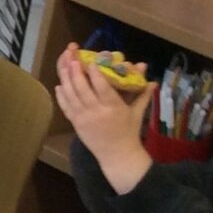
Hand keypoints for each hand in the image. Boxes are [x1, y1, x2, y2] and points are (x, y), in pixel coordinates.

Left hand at [55, 43, 151, 163]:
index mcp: (114, 108)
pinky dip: (61, 95)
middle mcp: (96, 111)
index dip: (95, 73)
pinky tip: (59, 84)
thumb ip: (142, 94)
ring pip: (71, 95)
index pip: (102, 87)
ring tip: (64, 65)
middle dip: (76, 71)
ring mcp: (83, 117)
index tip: (91, 61)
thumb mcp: (137, 113)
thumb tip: (153, 80)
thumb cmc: (129, 132)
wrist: (117, 154)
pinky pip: (65, 106)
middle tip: (72, 58)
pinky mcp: (75, 123)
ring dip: (66, 79)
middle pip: (82, 88)